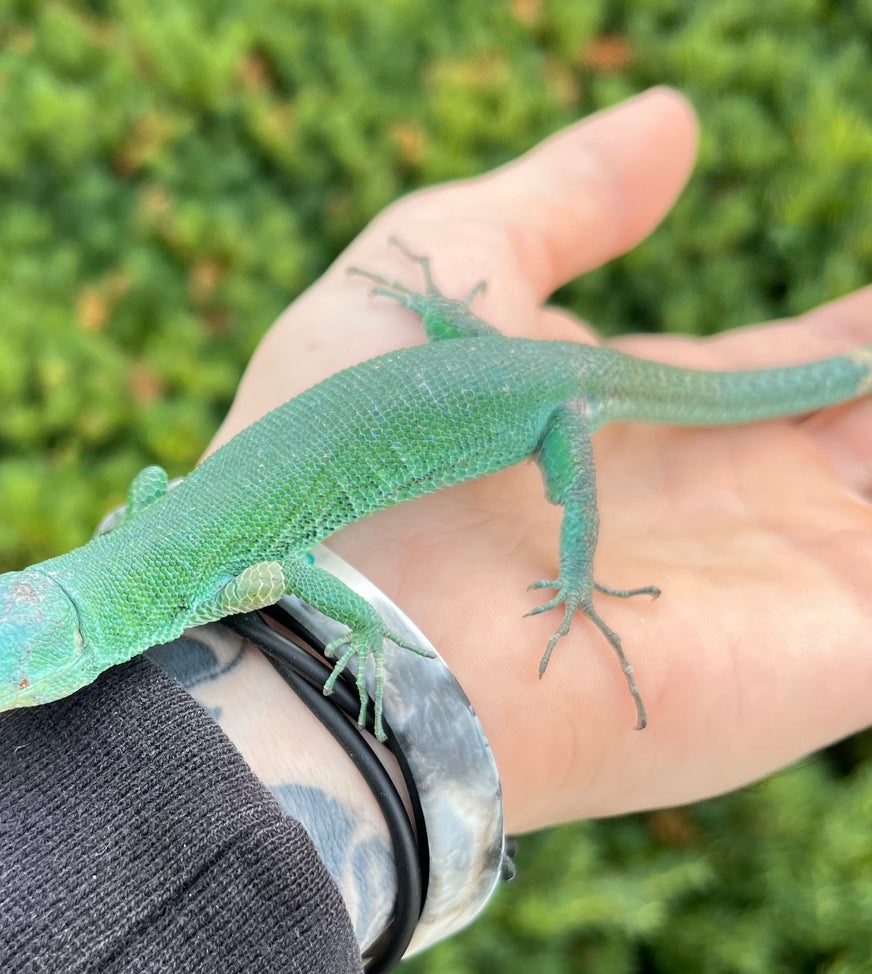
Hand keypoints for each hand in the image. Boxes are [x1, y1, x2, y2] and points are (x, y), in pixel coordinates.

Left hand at [208, 87, 871, 834]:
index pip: (758, 378)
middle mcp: (707, 506)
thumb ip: (561, 202)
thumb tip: (677, 119)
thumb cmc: (366, 438)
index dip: (835, 338)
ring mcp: (774, 584)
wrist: (349, 620)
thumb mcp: (453, 274)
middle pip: (843, 435)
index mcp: (623, 422)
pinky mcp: (820, 658)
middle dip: (868, 384)